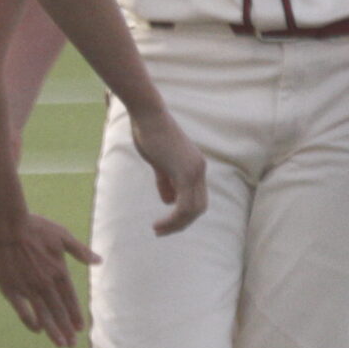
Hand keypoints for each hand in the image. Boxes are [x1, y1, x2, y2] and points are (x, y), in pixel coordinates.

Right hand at [0, 213, 102, 347]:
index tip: (80, 328)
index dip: (75, 315)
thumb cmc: (35, 228)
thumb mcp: (62, 236)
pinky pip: (23, 311)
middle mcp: (46, 284)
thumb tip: (99, 261)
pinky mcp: (11, 289)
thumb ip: (81, 251)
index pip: (70, 299)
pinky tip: (37, 330)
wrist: (7, 226)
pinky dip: (31, 322)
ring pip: (44, 315)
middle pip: (59, 312)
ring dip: (53, 331)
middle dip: (67, 329)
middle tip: (72, 345)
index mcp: (59, 271)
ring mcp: (28, 288)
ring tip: (61, 344)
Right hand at [129, 104, 209, 234]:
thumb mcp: (159, 161)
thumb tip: (169, 201)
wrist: (148, 116)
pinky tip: (159, 223)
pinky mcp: (185, 172)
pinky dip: (173, 219)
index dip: (185, 215)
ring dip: (176, 225)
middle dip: (182, 224)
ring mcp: (194, 171)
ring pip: (193, 210)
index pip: (197, 198)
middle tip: (162, 231)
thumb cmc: (150, 133)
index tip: (166, 223)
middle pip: (199, 208)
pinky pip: (183, 206)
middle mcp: (199, 170)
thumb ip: (166, 181)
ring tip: (158, 230)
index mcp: (195, 166)